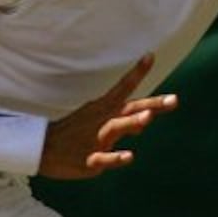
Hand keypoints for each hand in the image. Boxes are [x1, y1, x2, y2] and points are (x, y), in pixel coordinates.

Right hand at [40, 54, 178, 178]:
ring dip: (131, 123)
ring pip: (115, 128)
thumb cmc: (73, 133)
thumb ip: (126, 119)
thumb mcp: (98, 121)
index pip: (123, 88)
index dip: (137, 72)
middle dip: (152, 104)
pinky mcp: (88, 160)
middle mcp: (103, 121)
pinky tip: (129, 156)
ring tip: (147, 118)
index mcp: (104, 110)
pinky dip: (116, 158)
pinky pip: (103, 158)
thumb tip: (148, 116)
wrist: (42, 149)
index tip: (150, 55)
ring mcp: (95, 140)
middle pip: (129, 109)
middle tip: (174, 100)